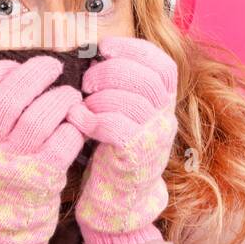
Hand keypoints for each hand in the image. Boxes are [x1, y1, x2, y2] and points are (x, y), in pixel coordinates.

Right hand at [0, 55, 86, 243]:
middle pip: (9, 98)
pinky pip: (63, 142)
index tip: (14, 65)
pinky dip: (73, 127)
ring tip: (70, 95)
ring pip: (39, 118)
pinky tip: (76, 123)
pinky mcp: (42, 178)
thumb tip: (12, 73)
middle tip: (52, 65)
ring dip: (60, 98)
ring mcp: (14, 165)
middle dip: (35, 74)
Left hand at [66, 36, 178, 243]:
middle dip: (109, 72)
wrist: (119, 196)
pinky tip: (78, 121)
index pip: (162, 64)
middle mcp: (166, 117)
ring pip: (129, 101)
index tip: (104, 47)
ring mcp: (155, 138)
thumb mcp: (123, 109)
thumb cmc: (113, 145)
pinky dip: (91, 119)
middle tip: (87, 83)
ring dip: (98, 99)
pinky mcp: (137, 157)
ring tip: (82, 106)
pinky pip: (116, 126)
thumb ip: (119, 84)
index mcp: (165, 101)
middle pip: (144, 79)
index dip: (133, 49)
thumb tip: (93, 55)